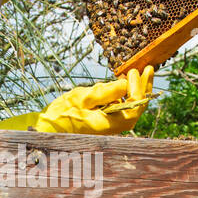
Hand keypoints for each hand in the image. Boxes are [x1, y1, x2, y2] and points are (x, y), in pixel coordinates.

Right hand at [0, 66, 153, 134]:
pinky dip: (125, 94)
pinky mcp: (106, 121)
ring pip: (131, 107)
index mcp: (111, 124)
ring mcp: (111, 125)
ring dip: (136, 90)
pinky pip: (121, 107)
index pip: (134, 106)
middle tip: (149, 69)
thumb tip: (125, 84)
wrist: (48, 128)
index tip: (134, 71)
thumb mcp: (82, 98)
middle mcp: (115, 127)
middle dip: (143, 87)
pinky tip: (123, 83)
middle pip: (137, 107)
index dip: (138, 88)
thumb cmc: (62, 114)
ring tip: (138, 73)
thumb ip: (105, 92)